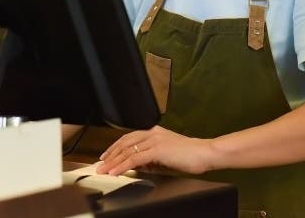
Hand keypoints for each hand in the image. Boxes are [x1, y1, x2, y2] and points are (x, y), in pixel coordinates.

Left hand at [95, 125, 214, 175]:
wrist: (204, 153)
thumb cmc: (190, 156)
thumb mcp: (166, 156)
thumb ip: (151, 159)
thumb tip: (137, 165)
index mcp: (155, 132)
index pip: (129, 138)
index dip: (115, 147)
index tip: (106, 157)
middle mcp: (152, 133)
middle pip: (124, 143)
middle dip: (110, 155)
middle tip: (100, 165)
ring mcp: (154, 140)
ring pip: (127, 151)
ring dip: (113, 162)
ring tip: (103, 170)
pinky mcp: (157, 149)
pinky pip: (134, 158)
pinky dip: (122, 166)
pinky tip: (115, 172)